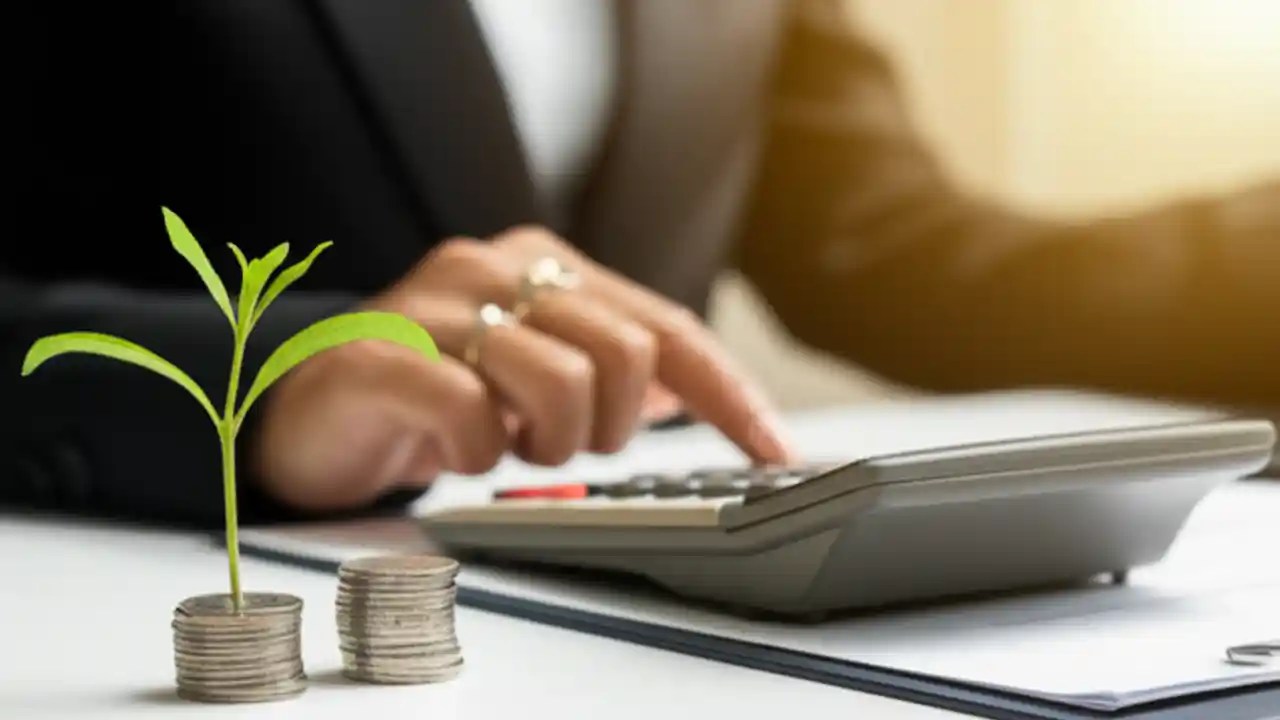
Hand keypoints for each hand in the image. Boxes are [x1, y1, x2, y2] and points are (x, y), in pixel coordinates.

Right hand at [252, 226, 793, 510]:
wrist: (306, 402)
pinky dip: (479, 454)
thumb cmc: (434, 391)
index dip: (730, 396)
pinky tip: (453, 449)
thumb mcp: (532, 371)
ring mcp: (434, 305)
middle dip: (611, 424)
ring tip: (504, 442)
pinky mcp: (379, 355)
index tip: (773, 452)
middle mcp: (494, 266)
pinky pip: (472, 415)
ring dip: (546, 442)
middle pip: (627, 354)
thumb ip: (609, 369)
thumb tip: (700, 395)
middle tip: (561, 441)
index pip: (667, 328)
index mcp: (543, 264)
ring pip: (560, 384)